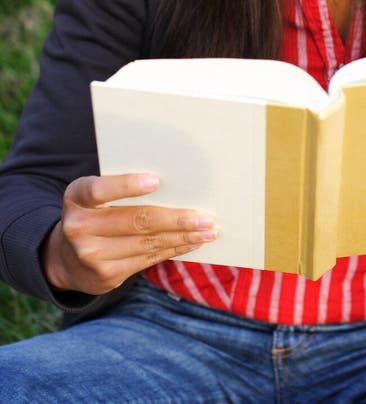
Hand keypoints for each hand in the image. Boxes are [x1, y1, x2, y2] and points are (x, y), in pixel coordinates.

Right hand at [42, 173, 217, 294]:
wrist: (65, 257)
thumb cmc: (93, 213)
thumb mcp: (94, 196)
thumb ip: (119, 189)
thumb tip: (174, 185)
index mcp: (77, 197)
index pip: (101, 190)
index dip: (127, 186)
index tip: (156, 181)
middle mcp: (80, 227)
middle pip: (136, 220)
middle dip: (176, 219)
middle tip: (205, 217)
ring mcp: (92, 255)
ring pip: (147, 243)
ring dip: (183, 237)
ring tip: (208, 231)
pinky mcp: (106, 276)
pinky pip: (147, 259)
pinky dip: (173, 250)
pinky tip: (191, 243)